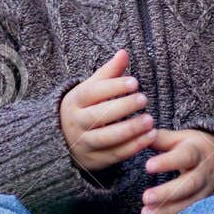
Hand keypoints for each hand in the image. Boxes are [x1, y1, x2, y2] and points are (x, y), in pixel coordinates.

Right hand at [61, 49, 154, 174]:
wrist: (63, 138)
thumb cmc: (84, 107)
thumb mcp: (92, 88)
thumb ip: (109, 73)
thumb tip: (124, 52)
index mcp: (75, 101)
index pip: (93, 93)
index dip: (113, 87)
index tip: (134, 82)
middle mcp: (77, 123)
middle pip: (99, 116)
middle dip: (122, 108)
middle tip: (144, 99)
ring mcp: (84, 143)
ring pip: (107, 138)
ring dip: (130, 130)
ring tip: (150, 121)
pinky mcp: (94, 160)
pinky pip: (115, 154)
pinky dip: (133, 147)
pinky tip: (150, 137)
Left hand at [141, 129, 213, 213]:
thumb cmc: (197, 148)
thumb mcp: (182, 138)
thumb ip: (162, 138)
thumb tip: (142, 133)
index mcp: (197, 152)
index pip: (185, 156)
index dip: (167, 162)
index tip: (148, 166)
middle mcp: (204, 173)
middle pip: (189, 184)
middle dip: (167, 193)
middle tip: (145, 198)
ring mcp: (208, 191)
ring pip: (190, 203)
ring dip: (168, 211)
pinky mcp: (207, 205)